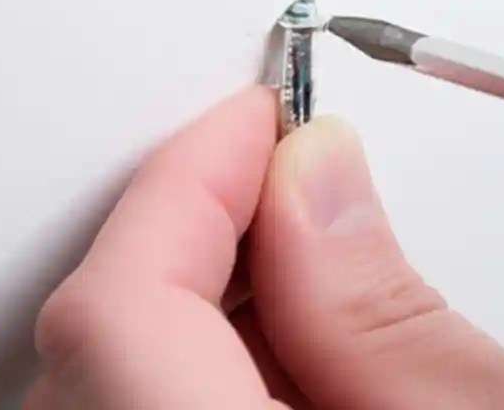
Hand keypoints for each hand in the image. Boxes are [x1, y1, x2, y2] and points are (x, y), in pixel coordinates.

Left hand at [27, 88, 503, 408]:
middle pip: (96, 349)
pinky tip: (306, 352)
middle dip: (197, 237)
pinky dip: (213, 363)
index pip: (123, 313)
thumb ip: (408, 323)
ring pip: (113, 390)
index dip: (187, 186)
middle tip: (294, 178)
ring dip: (206, 302)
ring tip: (318, 263)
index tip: (260, 121)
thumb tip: (322, 184)